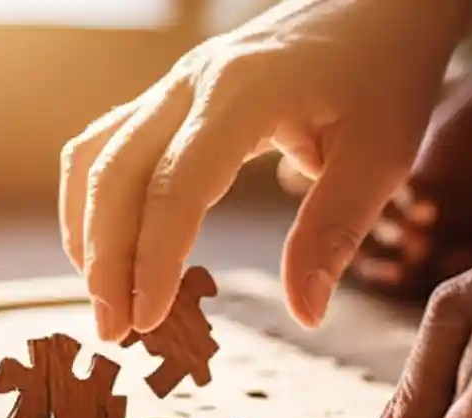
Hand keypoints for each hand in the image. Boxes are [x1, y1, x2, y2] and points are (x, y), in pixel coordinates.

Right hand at [60, 0, 471, 337]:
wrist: (375, 2)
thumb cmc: (384, 73)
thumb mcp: (381, 155)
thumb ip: (334, 233)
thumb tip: (304, 314)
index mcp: (245, 92)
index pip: (175, 186)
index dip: (152, 258)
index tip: (147, 320)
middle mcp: (191, 82)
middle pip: (115, 173)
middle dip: (105, 259)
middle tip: (114, 331)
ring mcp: (171, 85)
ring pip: (95, 157)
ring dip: (88, 231)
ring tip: (104, 297)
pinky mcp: (167, 96)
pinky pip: (104, 145)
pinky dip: (93, 202)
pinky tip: (106, 249)